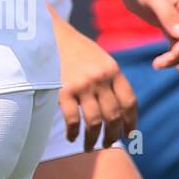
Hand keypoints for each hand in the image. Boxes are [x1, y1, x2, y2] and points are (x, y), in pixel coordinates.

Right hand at [52, 13, 136, 148]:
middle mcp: (100, 78)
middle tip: (108, 143)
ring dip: (93, 139)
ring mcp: (82, 85)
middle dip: (112, 135)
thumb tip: (119, 111)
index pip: (129, 102)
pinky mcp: (63, 90)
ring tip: (90, 147)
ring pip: (94, 122)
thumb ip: (110, 79)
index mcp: (113, 69)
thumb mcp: (99, 58)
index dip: (131, 122)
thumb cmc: (73, 47)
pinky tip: (72, 137)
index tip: (129, 135)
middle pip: (113, 116)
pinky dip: (74, 133)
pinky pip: (73, 120)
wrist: (47, 32)